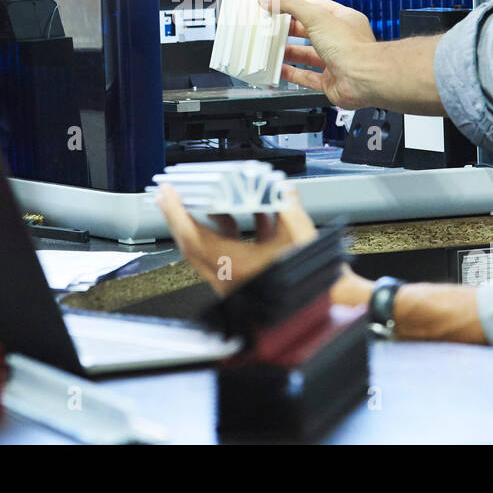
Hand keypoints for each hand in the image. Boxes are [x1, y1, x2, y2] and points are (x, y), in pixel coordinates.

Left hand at [156, 185, 317, 295]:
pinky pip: (224, 255)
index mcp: (235, 266)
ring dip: (205, 225)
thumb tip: (280, 188)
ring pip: (207, 250)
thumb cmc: (311, 281)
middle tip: (171, 196)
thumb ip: (287, 207)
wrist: (324, 304)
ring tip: (208, 202)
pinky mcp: (242, 281)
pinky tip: (242, 217)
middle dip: (179, 217)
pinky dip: (227, 235)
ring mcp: (232, 281)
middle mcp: (228, 277)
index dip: (176, 214)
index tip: (168, 195)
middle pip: (192, 244)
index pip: (194, 237)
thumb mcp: (300, 235)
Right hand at [261, 0, 376, 109]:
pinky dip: (292, 73)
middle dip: (290, 30)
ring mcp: (335, 61)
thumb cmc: (351, 47)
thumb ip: (291, 5)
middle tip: (271, 27)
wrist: (363, 79)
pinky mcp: (330, 81)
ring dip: (289, 52)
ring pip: (307, 55)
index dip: (296, 6)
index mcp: (343, 20)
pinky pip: (307, 77)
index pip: (316, 8)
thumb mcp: (316, 17)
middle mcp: (341, 40)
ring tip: (271, 48)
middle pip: (310, 32)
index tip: (278, 5)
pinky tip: (280, 69)